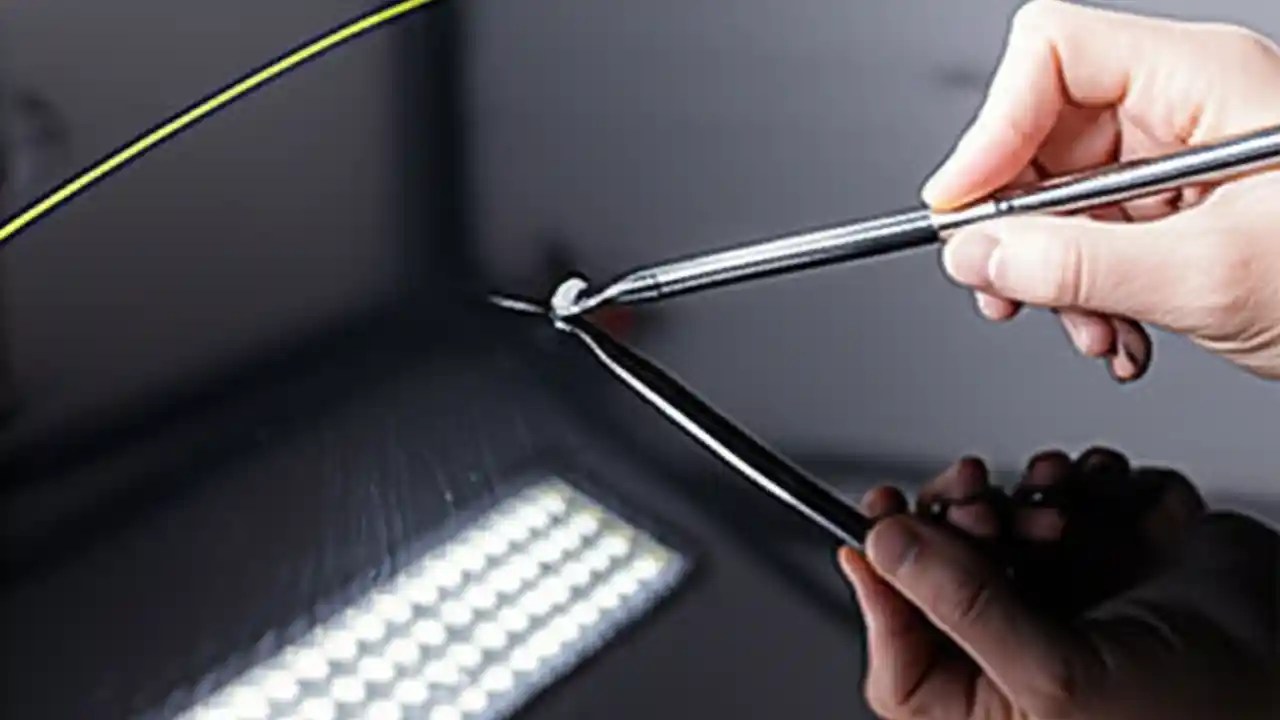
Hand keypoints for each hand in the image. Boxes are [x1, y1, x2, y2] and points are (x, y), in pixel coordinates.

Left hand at [839, 451, 1279, 718]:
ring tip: (1052, 506)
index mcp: (994, 709)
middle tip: (971, 492)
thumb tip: (884, 548)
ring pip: (992, 528)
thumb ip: (963, 607)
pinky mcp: (1104, 553)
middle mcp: (1019, 653)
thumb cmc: (1201, 713)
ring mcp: (1063, 598)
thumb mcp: (1060, 679)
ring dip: (1016, 499)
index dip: (882, 588)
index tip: (877, 524)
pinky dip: (1070, 481)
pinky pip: (1058, 499)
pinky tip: (1091, 489)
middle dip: (952, 522)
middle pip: (937, 574)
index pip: (901, 655)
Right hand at [927, 0, 1279, 380]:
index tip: (962, 207)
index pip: (1052, 54)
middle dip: (1018, 222)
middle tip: (1006, 285)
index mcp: (1200, 81)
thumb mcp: (1211, 276)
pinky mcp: (1175, 212)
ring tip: (1085, 327)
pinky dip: (1085, 293)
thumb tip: (980, 254)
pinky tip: (1117, 334)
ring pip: (1057, 197)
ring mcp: (1177, 161)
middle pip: (1039, 132)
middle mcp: (1181, 107)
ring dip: (1052, 273)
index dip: (992, 127)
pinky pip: (1090, 236)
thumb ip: (1079, 264)